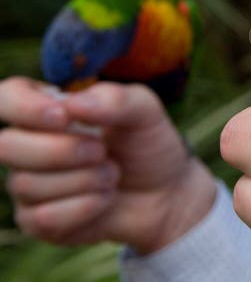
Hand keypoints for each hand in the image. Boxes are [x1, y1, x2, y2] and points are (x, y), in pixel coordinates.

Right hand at [0, 77, 215, 252]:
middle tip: (102, 151)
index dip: (25, 107)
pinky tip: (104, 199)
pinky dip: (86, 206)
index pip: (7, 98)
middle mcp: (28, 145)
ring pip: (27, 184)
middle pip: (7, 146)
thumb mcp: (145, 112)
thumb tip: (72, 104)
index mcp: (48, 110)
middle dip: (63, 150)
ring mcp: (28, 185)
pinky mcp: (37, 221)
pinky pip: (45, 217)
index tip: (63, 116)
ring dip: (85, 179)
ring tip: (112, 174)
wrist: (165, 193)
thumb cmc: (147, 145)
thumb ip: (115, 99)